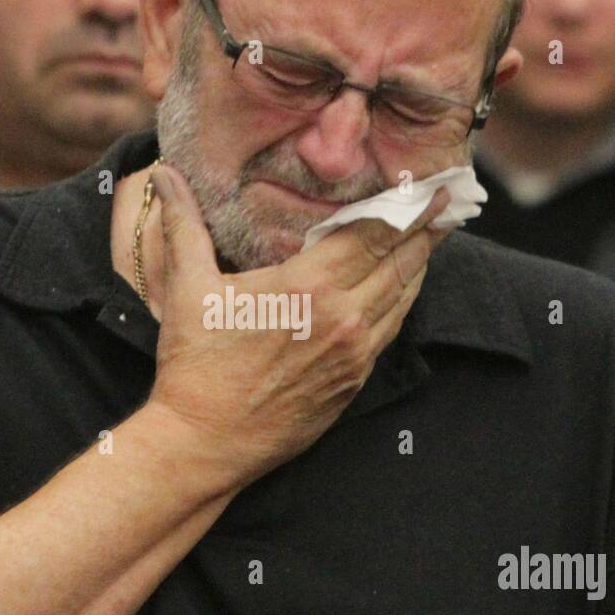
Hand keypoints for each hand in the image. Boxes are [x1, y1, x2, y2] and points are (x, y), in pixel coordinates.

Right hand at [146, 164, 450, 485]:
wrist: (206, 442)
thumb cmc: (196, 366)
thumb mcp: (189, 288)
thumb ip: (185, 223)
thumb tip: (165, 172)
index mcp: (310, 286)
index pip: (375, 232)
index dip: (408, 205)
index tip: (431, 183)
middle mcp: (344, 317)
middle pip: (401, 260)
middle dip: (427, 227)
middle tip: (449, 200)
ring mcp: (355, 353)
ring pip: (403, 296)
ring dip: (420, 263)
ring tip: (435, 234)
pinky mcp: (355, 381)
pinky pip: (391, 329)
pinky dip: (403, 300)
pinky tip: (403, 285)